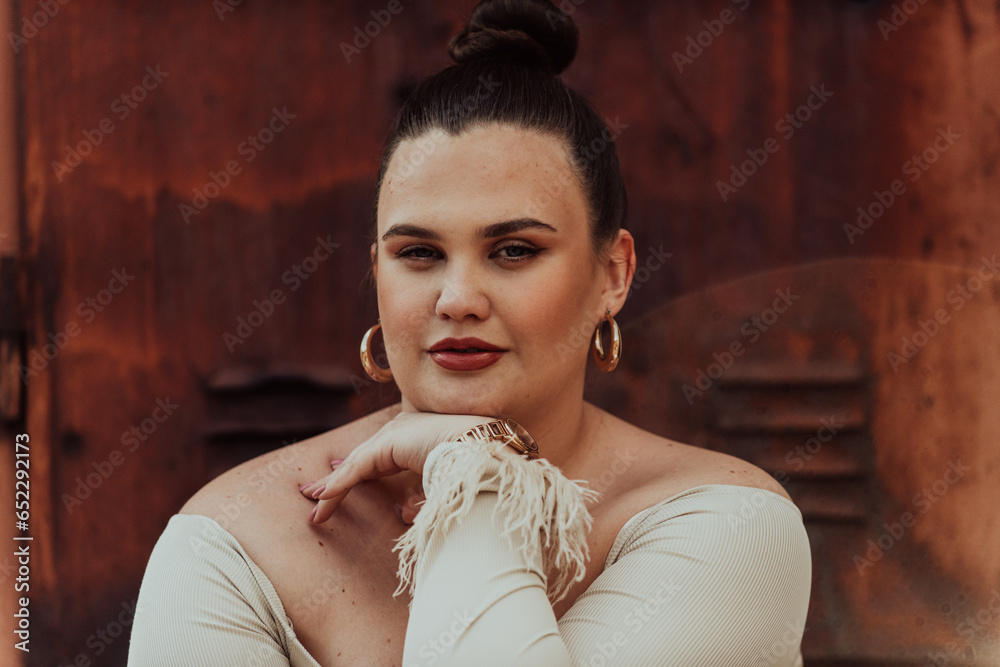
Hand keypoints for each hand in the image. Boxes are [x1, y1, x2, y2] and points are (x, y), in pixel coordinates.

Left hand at [300, 411, 491, 523]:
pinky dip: (339, 485)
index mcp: (420, 436)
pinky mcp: (388, 445)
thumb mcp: (445, 486)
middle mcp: (405, 430)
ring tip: (313, 503)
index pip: (381, 456)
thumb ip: (425, 497)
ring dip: (334, 486)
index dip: (357, 469)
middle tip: (315, 492)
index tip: (337, 477)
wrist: (486, 452)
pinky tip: (322, 498)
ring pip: (356, 465)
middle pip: (363, 459)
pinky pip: (357, 469)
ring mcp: (395, 434)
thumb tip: (406, 511)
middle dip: (339, 477)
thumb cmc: (475, 469)